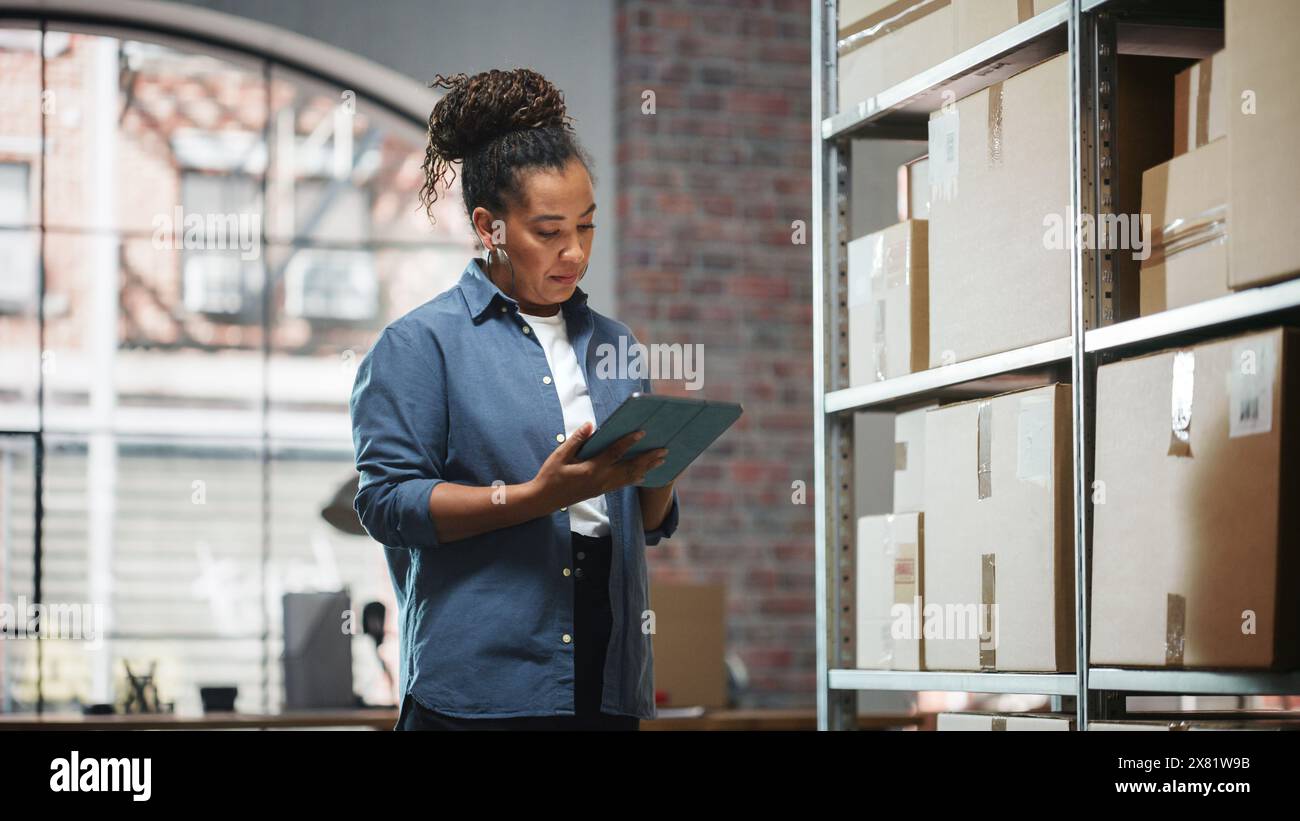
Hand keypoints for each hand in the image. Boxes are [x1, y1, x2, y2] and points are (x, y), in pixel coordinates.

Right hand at [530, 422, 668, 509]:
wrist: (544, 499)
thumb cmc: (551, 475)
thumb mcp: (560, 455)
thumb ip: (576, 440)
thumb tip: (591, 425)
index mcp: (591, 469)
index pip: (614, 453)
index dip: (629, 442)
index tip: (642, 432)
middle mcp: (601, 480)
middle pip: (630, 468)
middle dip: (648, 458)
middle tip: (664, 450)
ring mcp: (603, 487)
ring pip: (630, 477)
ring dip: (646, 467)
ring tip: (661, 460)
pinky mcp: (601, 491)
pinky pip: (623, 484)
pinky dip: (636, 478)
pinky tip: (644, 474)